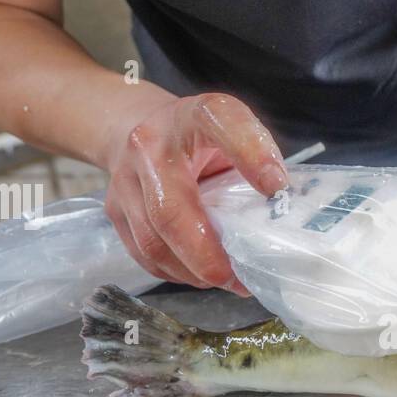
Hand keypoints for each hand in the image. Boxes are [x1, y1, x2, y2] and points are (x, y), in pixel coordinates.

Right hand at [104, 93, 288, 288]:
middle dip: (206, 255)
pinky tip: (201, 274)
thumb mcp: (232, 132)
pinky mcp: (115, 211)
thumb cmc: (199, 139)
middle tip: (238, 278)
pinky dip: (177, 273)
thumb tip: (281, 207)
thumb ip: (257, 157)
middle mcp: (149, 144)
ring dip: (193, 271)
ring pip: (153, 242)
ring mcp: (125, 180)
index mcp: (192, 115)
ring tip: (226, 280)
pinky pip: (144, 255)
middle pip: (169, 210)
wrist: (137, 128)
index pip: (221, 121)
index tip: (276, 186)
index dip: (250, 154)